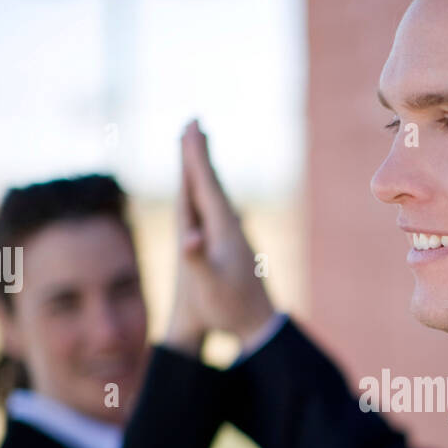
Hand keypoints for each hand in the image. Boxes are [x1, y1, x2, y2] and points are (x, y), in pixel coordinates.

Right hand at [164, 120, 275, 348]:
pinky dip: (209, 192)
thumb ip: (198, 260)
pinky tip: (209, 192)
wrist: (257, 324)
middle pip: (212, 182)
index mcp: (223, 229)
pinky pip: (217, 208)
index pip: (207, 185)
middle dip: (200, 153)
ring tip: (199, 148)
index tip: (191, 128)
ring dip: (205, 170)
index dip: (196, 156)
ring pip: (216, 194)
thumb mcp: (209, 285)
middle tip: (194, 123)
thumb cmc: (229, 308)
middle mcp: (232, 226)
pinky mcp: (234, 244)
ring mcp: (234, 234)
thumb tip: (190, 238)